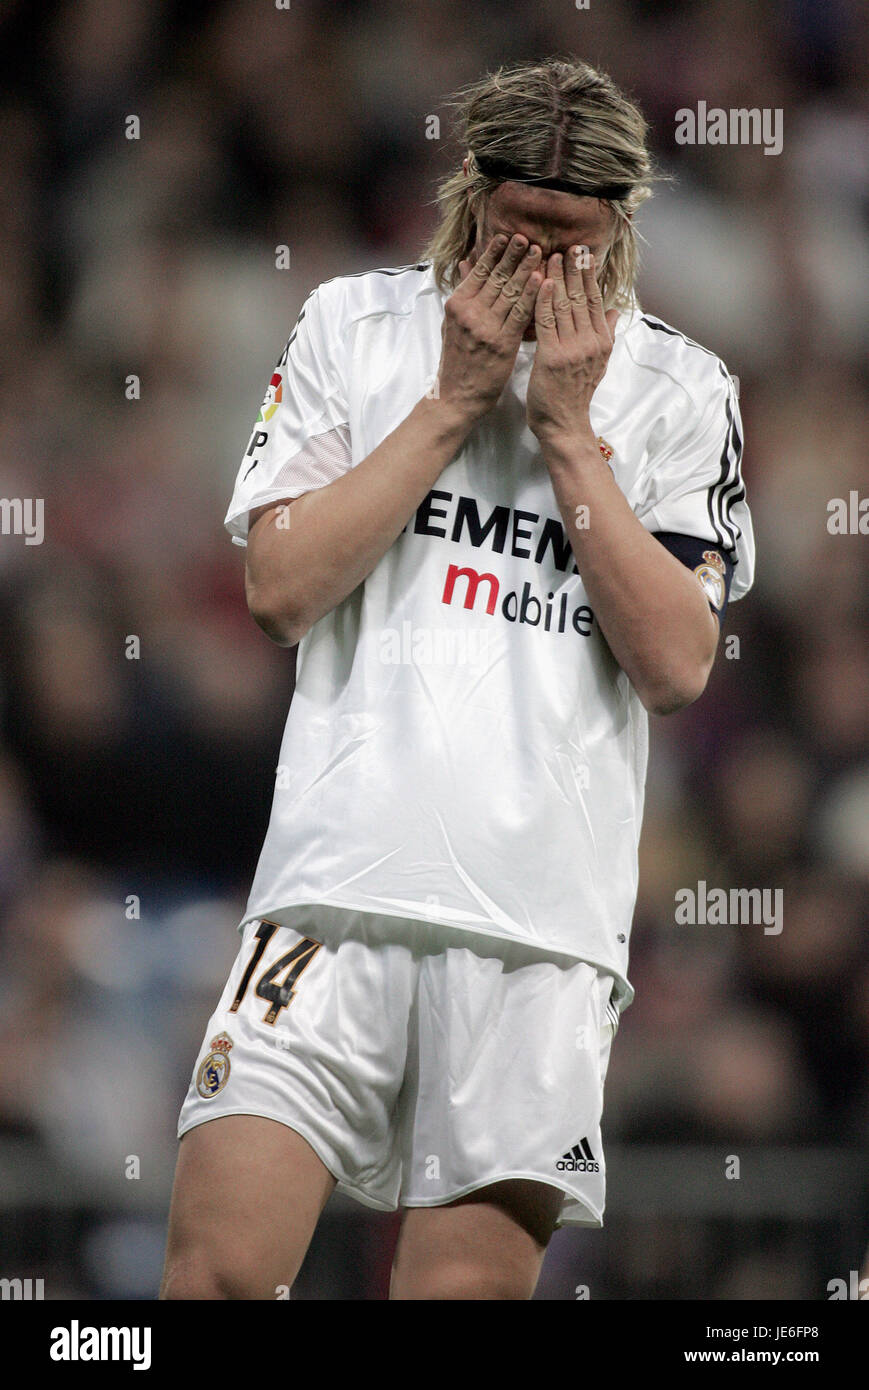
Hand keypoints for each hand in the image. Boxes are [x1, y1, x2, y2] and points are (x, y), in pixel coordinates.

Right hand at [434, 234, 542, 424]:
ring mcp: (485, 327)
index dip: (494, 253)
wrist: (456, 396)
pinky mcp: (501, 343)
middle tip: (527, 238)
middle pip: (496, 278)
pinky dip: (531, 295)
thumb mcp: (452, 323)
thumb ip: (461, 292)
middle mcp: (469, 313)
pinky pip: (520, 314)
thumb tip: (465, 263)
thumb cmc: (457, 361)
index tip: (507, 237)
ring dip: (526, 270)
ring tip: (539, 252)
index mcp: (457, 305)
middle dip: (513, 256)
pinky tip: (542, 280)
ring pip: (510, 292)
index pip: (478, 272)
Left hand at [525, 248, 618, 444]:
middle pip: (582, 298)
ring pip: (565, 306)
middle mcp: (591, 343)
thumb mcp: (598, 364)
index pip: (595, 301)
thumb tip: (615, 310)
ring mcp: (573, 350)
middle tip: (571, 245)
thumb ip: (606, 334)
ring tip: (553, 254)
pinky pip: (548, 322)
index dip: (589, 275)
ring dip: (559, 277)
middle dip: (576, 269)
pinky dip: (545, 299)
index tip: (584, 253)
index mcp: (602, 342)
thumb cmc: (574, 395)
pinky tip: (543, 280)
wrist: (564, 426)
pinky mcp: (553, 357)